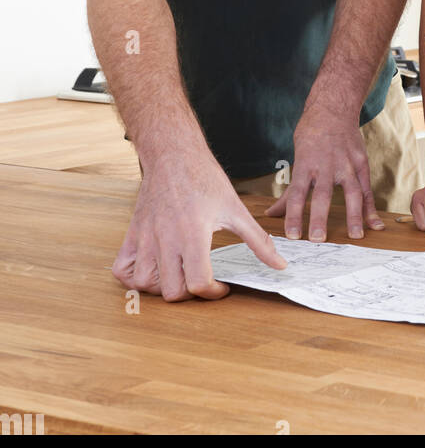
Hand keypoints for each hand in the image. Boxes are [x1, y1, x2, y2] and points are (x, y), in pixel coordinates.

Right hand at [112, 150, 286, 301]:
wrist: (174, 154)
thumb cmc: (204, 178)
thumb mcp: (235, 209)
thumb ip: (258, 240)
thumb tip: (280, 264)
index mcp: (193, 233)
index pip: (197, 283)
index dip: (213, 293)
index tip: (221, 286)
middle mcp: (166, 238)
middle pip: (172, 291)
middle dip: (189, 294)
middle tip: (201, 281)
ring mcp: (145, 237)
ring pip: (144, 284)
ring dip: (161, 288)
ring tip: (178, 277)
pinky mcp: (133, 234)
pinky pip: (122, 270)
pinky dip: (133, 279)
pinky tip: (153, 271)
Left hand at [265, 105, 384, 241]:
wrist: (333, 108)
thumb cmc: (311, 135)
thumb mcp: (297, 159)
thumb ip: (288, 191)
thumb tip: (271, 214)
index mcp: (306, 164)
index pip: (296, 193)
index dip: (293, 214)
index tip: (292, 235)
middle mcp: (326, 165)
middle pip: (322, 194)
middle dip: (319, 216)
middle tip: (318, 239)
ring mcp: (346, 163)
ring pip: (351, 191)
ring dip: (353, 215)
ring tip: (355, 236)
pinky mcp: (361, 162)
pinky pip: (366, 188)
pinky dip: (371, 207)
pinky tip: (374, 225)